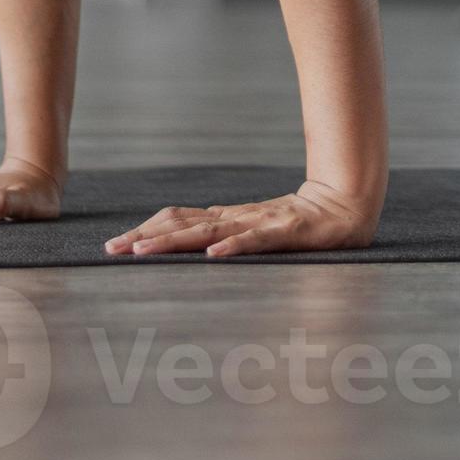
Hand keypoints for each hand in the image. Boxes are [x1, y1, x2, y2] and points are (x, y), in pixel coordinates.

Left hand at [105, 179, 380, 258]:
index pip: (179, 220)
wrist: (347, 203)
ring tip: (142, 252)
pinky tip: (213, 255)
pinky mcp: (287, 231)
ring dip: (173, 242)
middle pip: (183, 224)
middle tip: (112, 249)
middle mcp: (237, 218)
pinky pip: (256, 240)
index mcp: (229, 218)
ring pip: (209, 232)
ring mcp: (261, 223)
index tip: (115, 245)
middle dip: (146, 237)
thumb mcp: (257, 230)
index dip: (147, 230)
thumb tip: (198, 240)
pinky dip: (234, 247)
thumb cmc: (302, 221)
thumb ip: (230, 232)